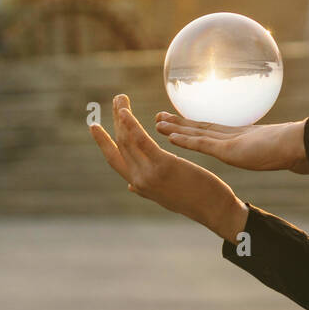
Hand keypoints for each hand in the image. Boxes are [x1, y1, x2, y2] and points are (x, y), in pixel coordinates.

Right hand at [90, 94, 249, 241]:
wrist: (214, 211)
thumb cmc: (195, 201)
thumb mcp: (165, 197)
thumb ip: (146, 189)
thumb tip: (130, 186)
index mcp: (139, 185)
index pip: (115, 160)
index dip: (103, 142)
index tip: (94, 126)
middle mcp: (139, 180)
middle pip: (121, 144)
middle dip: (116, 120)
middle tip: (116, 100)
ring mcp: (148, 174)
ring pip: (128, 140)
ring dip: (122, 117)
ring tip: (120, 98)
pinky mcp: (163, 165)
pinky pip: (142, 141)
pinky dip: (131, 125)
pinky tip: (126, 112)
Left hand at [153, 112, 308, 174]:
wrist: (300, 145)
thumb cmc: (295, 147)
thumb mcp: (280, 148)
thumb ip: (274, 147)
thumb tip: (278, 149)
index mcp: (242, 138)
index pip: (213, 131)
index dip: (195, 126)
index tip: (180, 121)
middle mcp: (232, 136)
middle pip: (200, 128)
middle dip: (180, 123)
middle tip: (160, 116)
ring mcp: (230, 141)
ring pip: (196, 133)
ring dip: (175, 128)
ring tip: (157, 122)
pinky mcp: (229, 149)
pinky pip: (201, 144)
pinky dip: (184, 140)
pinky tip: (169, 136)